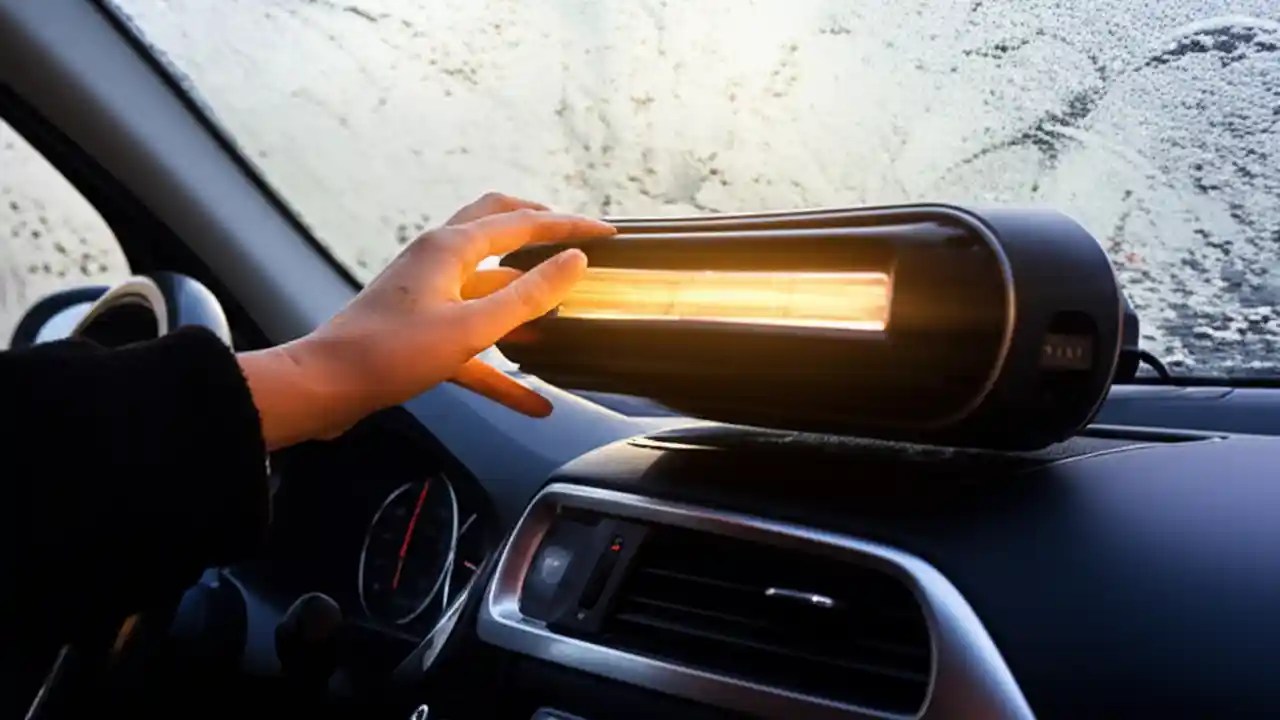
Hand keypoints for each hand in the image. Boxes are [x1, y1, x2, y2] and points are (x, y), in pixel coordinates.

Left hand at [239, 193, 614, 449]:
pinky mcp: (421, 331)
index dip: (568, 225)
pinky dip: (504, 368)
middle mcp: (439, 260)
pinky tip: (535, 403)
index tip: (607, 233)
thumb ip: (529, 294)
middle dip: (539, 229)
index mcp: (451, 247)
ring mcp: (428, 294)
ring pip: (488, 284)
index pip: (523, 222)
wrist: (326, 387)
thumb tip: (575, 261)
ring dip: (524, 294)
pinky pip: (472, 343)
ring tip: (560, 308)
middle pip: (497, 228)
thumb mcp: (473, 326)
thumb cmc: (392, 353)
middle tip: (575, 238)